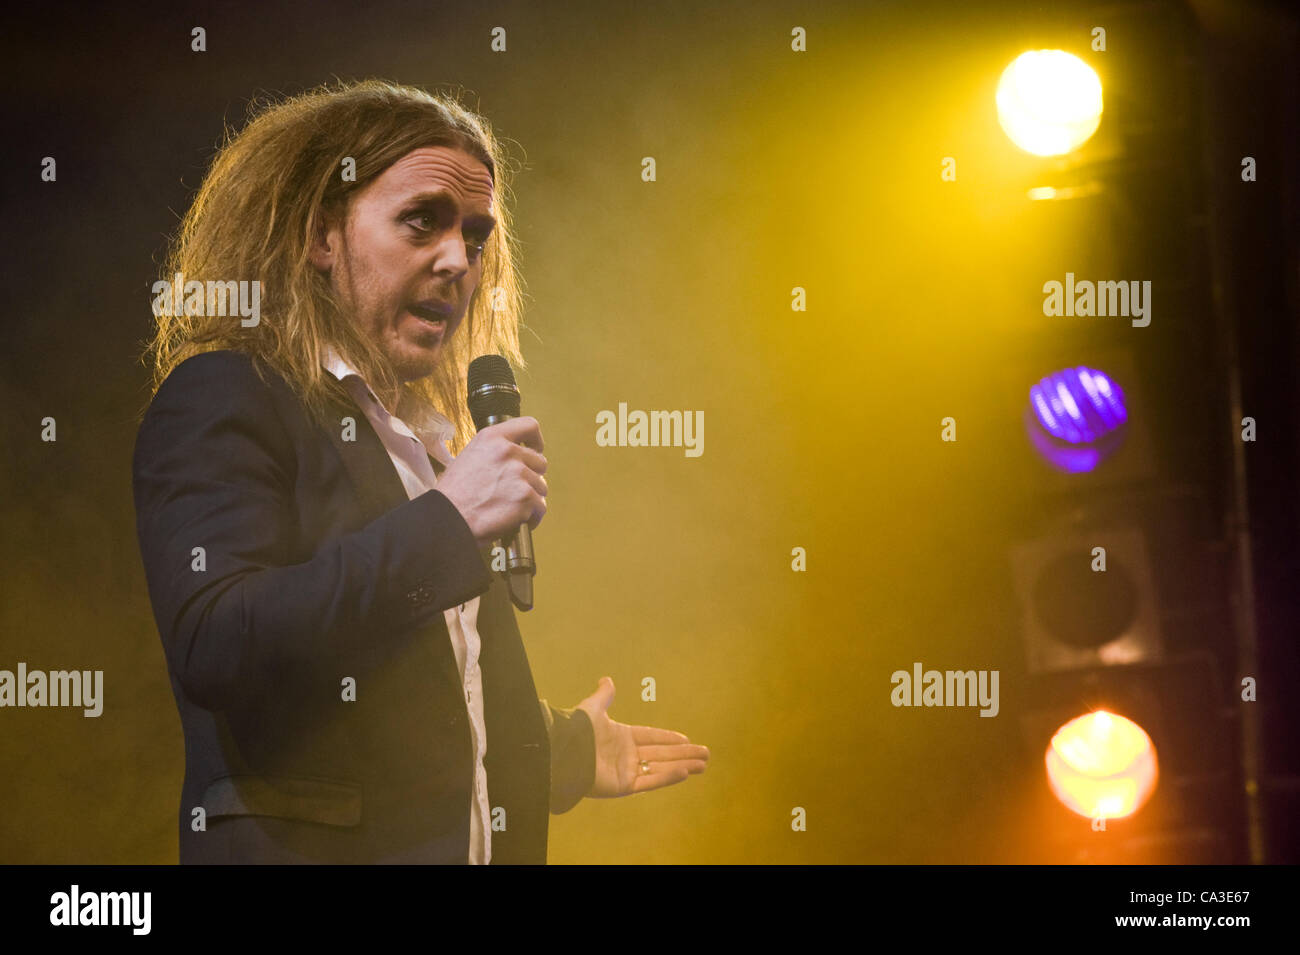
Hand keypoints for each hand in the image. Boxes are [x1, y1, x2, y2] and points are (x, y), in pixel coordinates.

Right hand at [435, 416, 547, 547]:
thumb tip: (516, 458)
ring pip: (541, 486)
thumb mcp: (469, 457)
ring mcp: (519, 474)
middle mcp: (508, 451)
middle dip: (532, 477)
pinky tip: (518, 521)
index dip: (536, 441)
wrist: (449, 519)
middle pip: (540, 462)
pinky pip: (540, 507)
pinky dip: (532, 517)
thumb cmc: (454, 494)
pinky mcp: (525, 496)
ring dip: (531, 498)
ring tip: (511, 508)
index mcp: (493, 438)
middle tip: (516, 490)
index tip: (536, 450)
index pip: (529, 426)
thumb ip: (495, 452)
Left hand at [575, 677, 709, 796]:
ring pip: (660, 769)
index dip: (668, 738)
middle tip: (705, 753)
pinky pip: (650, 782)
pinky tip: (685, 771)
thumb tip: (607, 680)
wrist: (564, 754)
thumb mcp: (592, 708)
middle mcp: (626, 756)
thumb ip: (603, 696)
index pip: (651, 737)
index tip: (686, 739)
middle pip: (661, 754)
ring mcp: (626, 772)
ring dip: (682, 766)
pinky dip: (668, 777)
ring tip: (703, 764)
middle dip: (684, 754)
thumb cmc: (577, 731)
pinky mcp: (624, 787)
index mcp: (621, 737)